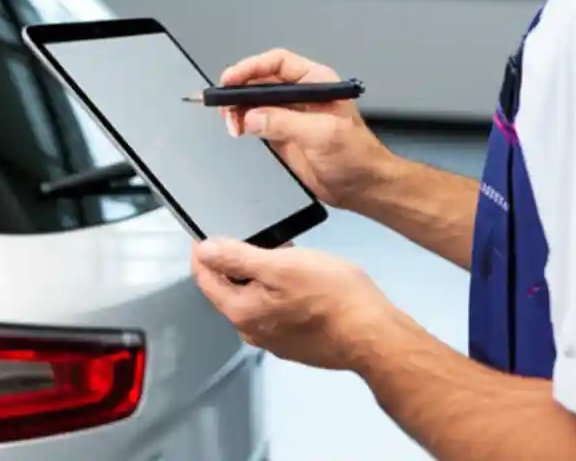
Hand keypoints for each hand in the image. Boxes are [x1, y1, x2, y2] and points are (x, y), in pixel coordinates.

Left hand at [191, 238, 397, 370]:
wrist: (373, 335)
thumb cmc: (331, 296)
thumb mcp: (281, 265)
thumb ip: (237, 257)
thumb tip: (204, 250)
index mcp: (241, 312)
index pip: (204, 278)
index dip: (202, 252)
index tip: (207, 232)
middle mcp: (252, 331)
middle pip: (228, 291)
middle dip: (232, 263)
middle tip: (250, 237)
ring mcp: (275, 340)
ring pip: (254, 300)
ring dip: (258, 276)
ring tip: (279, 252)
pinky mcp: (296, 343)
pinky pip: (275, 310)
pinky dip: (277, 291)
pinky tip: (299, 278)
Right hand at [219, 48, 395, 208]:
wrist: (363, 187)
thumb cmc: (357, 156)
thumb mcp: (323, 134)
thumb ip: (285, 122)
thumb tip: (252, 117)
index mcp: (316, 82)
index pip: (277, 63)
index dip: (251, 67)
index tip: (231, 79)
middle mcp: (301, 94)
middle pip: (260, 80)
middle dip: (239, 90)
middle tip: (224, 104)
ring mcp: (290, 115)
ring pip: (254, 101)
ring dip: (237, 109)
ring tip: (231, 123)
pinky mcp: (282, 135)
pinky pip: (255, 122)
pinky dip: (241, 124)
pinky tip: (237, 130)